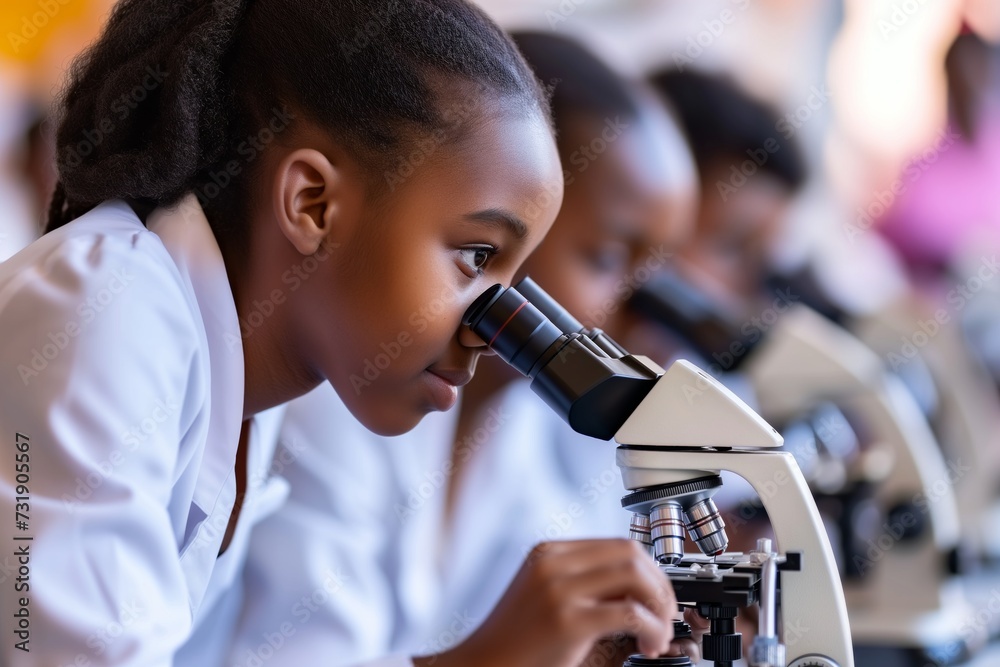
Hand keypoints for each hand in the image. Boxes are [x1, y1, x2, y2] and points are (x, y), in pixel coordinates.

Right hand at [414, 539, 676, 666]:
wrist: (483, 665)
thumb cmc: (517, 640)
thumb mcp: (548, 596)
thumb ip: (586, 584)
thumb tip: (640, 590)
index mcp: (549, 552)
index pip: (618, 544)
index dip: (650, 570)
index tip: (659, 597)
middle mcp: (553, 563)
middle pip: (631, 553)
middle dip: (660, 585)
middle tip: (666, 616)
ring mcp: (559, 589)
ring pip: (635, 577)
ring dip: (659, 606)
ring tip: (658, 634)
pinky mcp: (567, 620)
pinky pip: (630, 613)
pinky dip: (652, 628)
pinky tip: (649, 644)